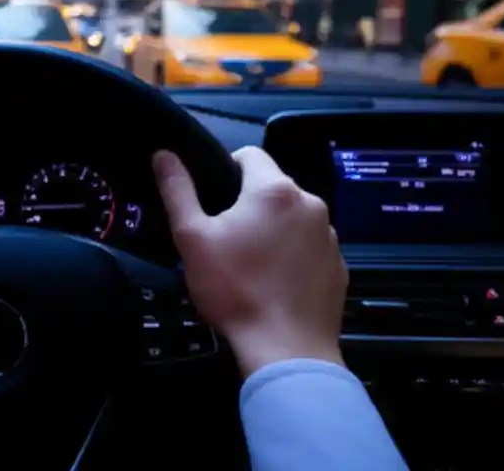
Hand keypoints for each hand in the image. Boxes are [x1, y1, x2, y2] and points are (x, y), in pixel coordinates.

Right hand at [153, 147, 346, 377]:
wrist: (286, 349)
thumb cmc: (235, 290)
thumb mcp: (193, 238)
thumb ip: (177, 190)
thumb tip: (164, 155)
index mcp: (274, 190)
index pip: (250, 154)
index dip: (227, 169)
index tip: (214, 200)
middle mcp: (310, 204)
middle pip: (273, 187)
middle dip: (250, 204)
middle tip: (226, 238)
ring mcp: (329, 236)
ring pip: (294, 218)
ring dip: (274, 229)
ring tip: (251, 265)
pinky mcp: (339, 265)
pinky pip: (310, 247)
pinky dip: (294, 255)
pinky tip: (275, 283)